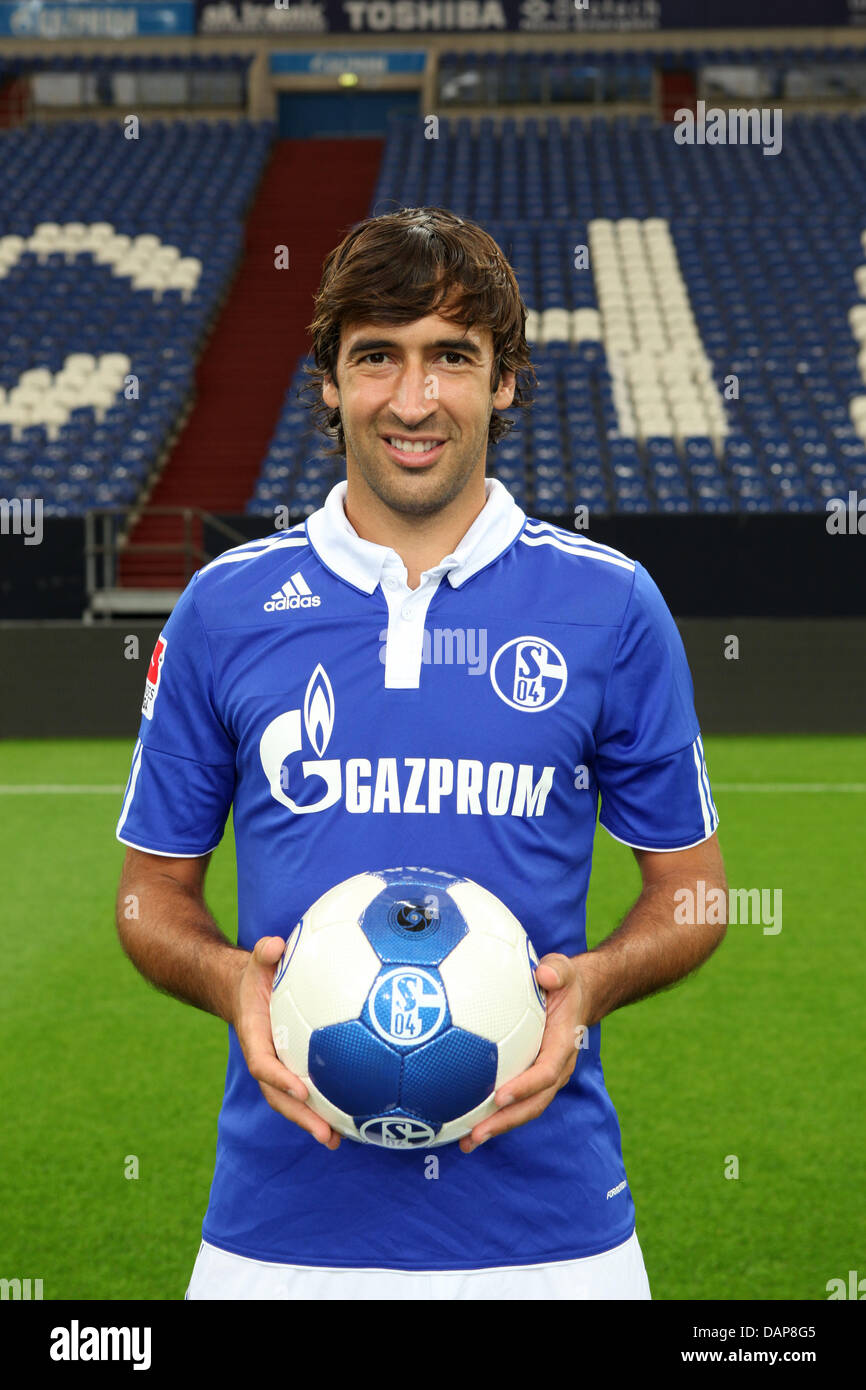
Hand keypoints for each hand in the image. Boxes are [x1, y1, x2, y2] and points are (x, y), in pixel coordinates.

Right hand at [231, 935, 339, 1149]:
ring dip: (314, 1122)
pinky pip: (309, 1091)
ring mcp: (279, 1068)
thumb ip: (264, 953)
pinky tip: (353, 1120)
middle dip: (301, 1117)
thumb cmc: (257, 974)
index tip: (301, 1088)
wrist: (245, 991)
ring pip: (293, 1102)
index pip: (263, 1064)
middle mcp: (267, 1060)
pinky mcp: (294, 1069)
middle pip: (279, 1096)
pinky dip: (326, 1107)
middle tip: (325, 1134)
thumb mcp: (257, 961)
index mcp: (255, 1038)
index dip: (279, 1079)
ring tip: (339, 1140)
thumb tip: (276, 945)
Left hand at [459, 952, 589, 1153]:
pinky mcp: (529, 1078)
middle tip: (476, 1134)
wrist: (578, 997)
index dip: (525, 1087)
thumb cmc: (565, 982)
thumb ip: (558, 970)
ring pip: (523, 1109)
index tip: (500, 1096)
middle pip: (534, 1104)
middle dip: (506, 1122)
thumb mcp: (565, 970)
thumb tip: (545, 973)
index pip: (546, 1072)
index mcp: (563, 1045)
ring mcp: (544, 1077)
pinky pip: (513, 1101)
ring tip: (465, 1142)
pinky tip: (463, 1122)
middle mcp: (556, 1068)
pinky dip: (492, 1114)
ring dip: (497, 1127)